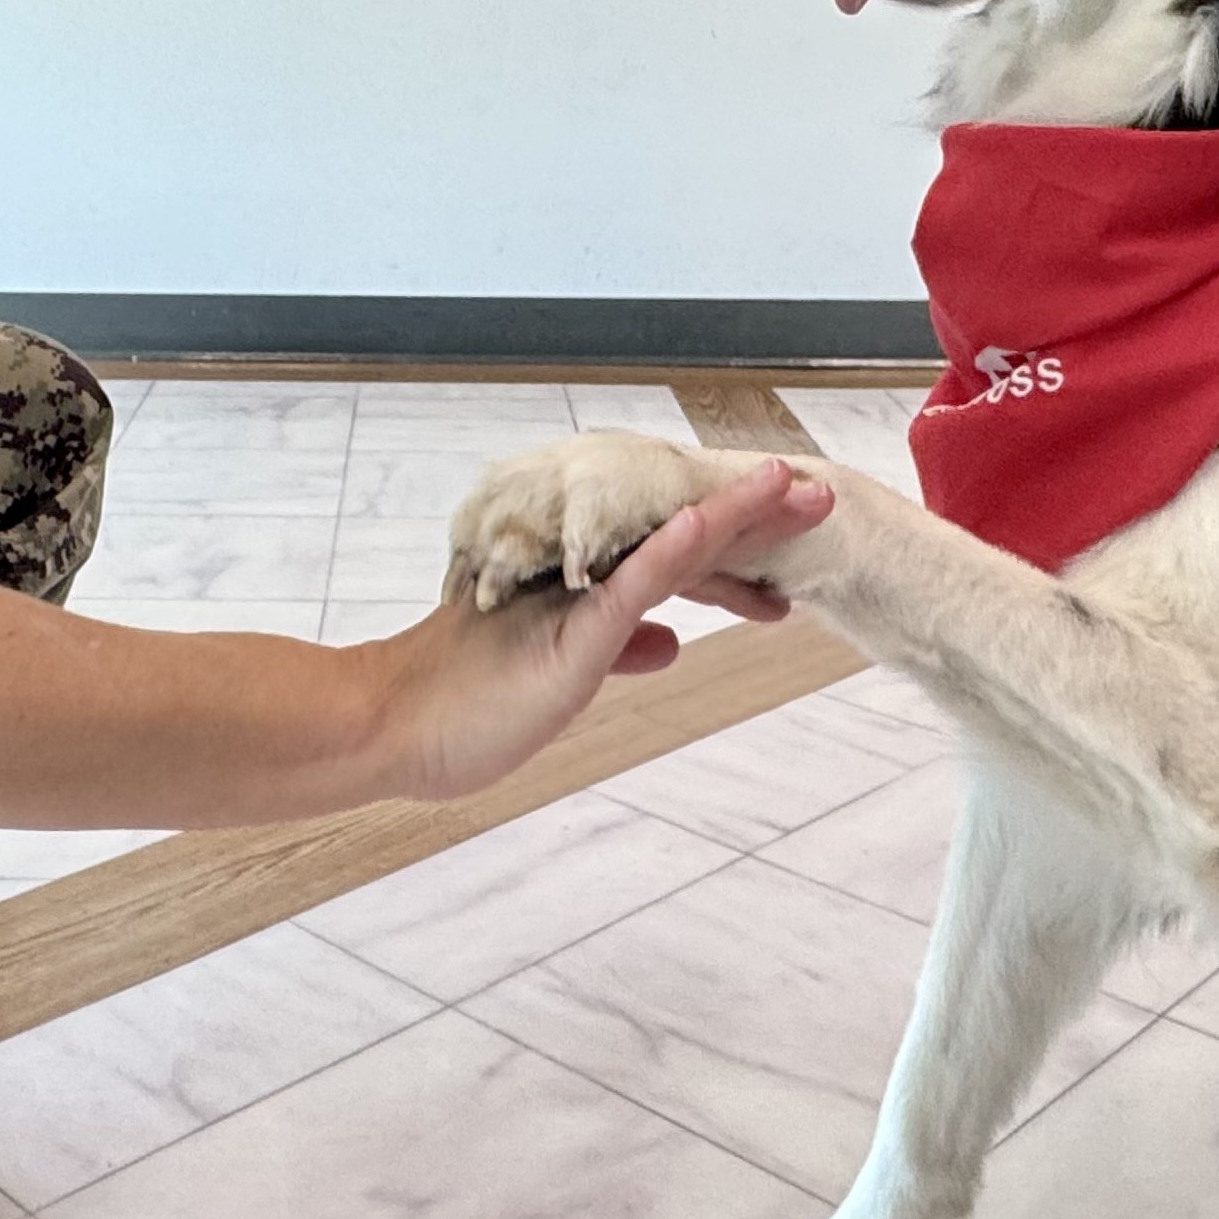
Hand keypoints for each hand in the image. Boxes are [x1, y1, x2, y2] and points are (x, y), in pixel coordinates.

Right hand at [369, 458, 836, 802]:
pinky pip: (636, 581)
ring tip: (798, 491)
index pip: (677, 553)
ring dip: (740, 515)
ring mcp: (578, 595)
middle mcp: (584, 574)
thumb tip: (669, 643)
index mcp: (586, 586)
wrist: (399, 726)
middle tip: (819, 496)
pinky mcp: (573, 628)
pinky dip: (678, 548)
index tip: (791, 525)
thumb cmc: (469, 705)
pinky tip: (716, 521)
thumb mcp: (562, 679)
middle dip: (758, 518)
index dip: (736, 535)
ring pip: (672, 544)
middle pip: (687, 536)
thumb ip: (617, 649)